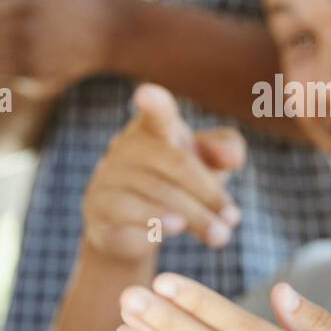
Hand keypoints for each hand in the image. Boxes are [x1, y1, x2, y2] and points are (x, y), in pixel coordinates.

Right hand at [83, 84, 244, 259]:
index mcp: (153, 128)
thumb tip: (231, 158)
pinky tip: (171, 232)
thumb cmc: (177, 181)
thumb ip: (226, 148)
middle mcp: (124, 150)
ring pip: (151, 198)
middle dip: (208, 195)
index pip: (156, 113)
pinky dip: (149, 231)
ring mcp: (106, 183)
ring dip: (191, 218)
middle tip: (233, 220)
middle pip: (175, 166)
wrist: (133, 226)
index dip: (153, 103)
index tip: (146, 95)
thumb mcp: (208, 160)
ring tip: (218, 235)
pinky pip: (122, 225)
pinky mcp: (97, 219)